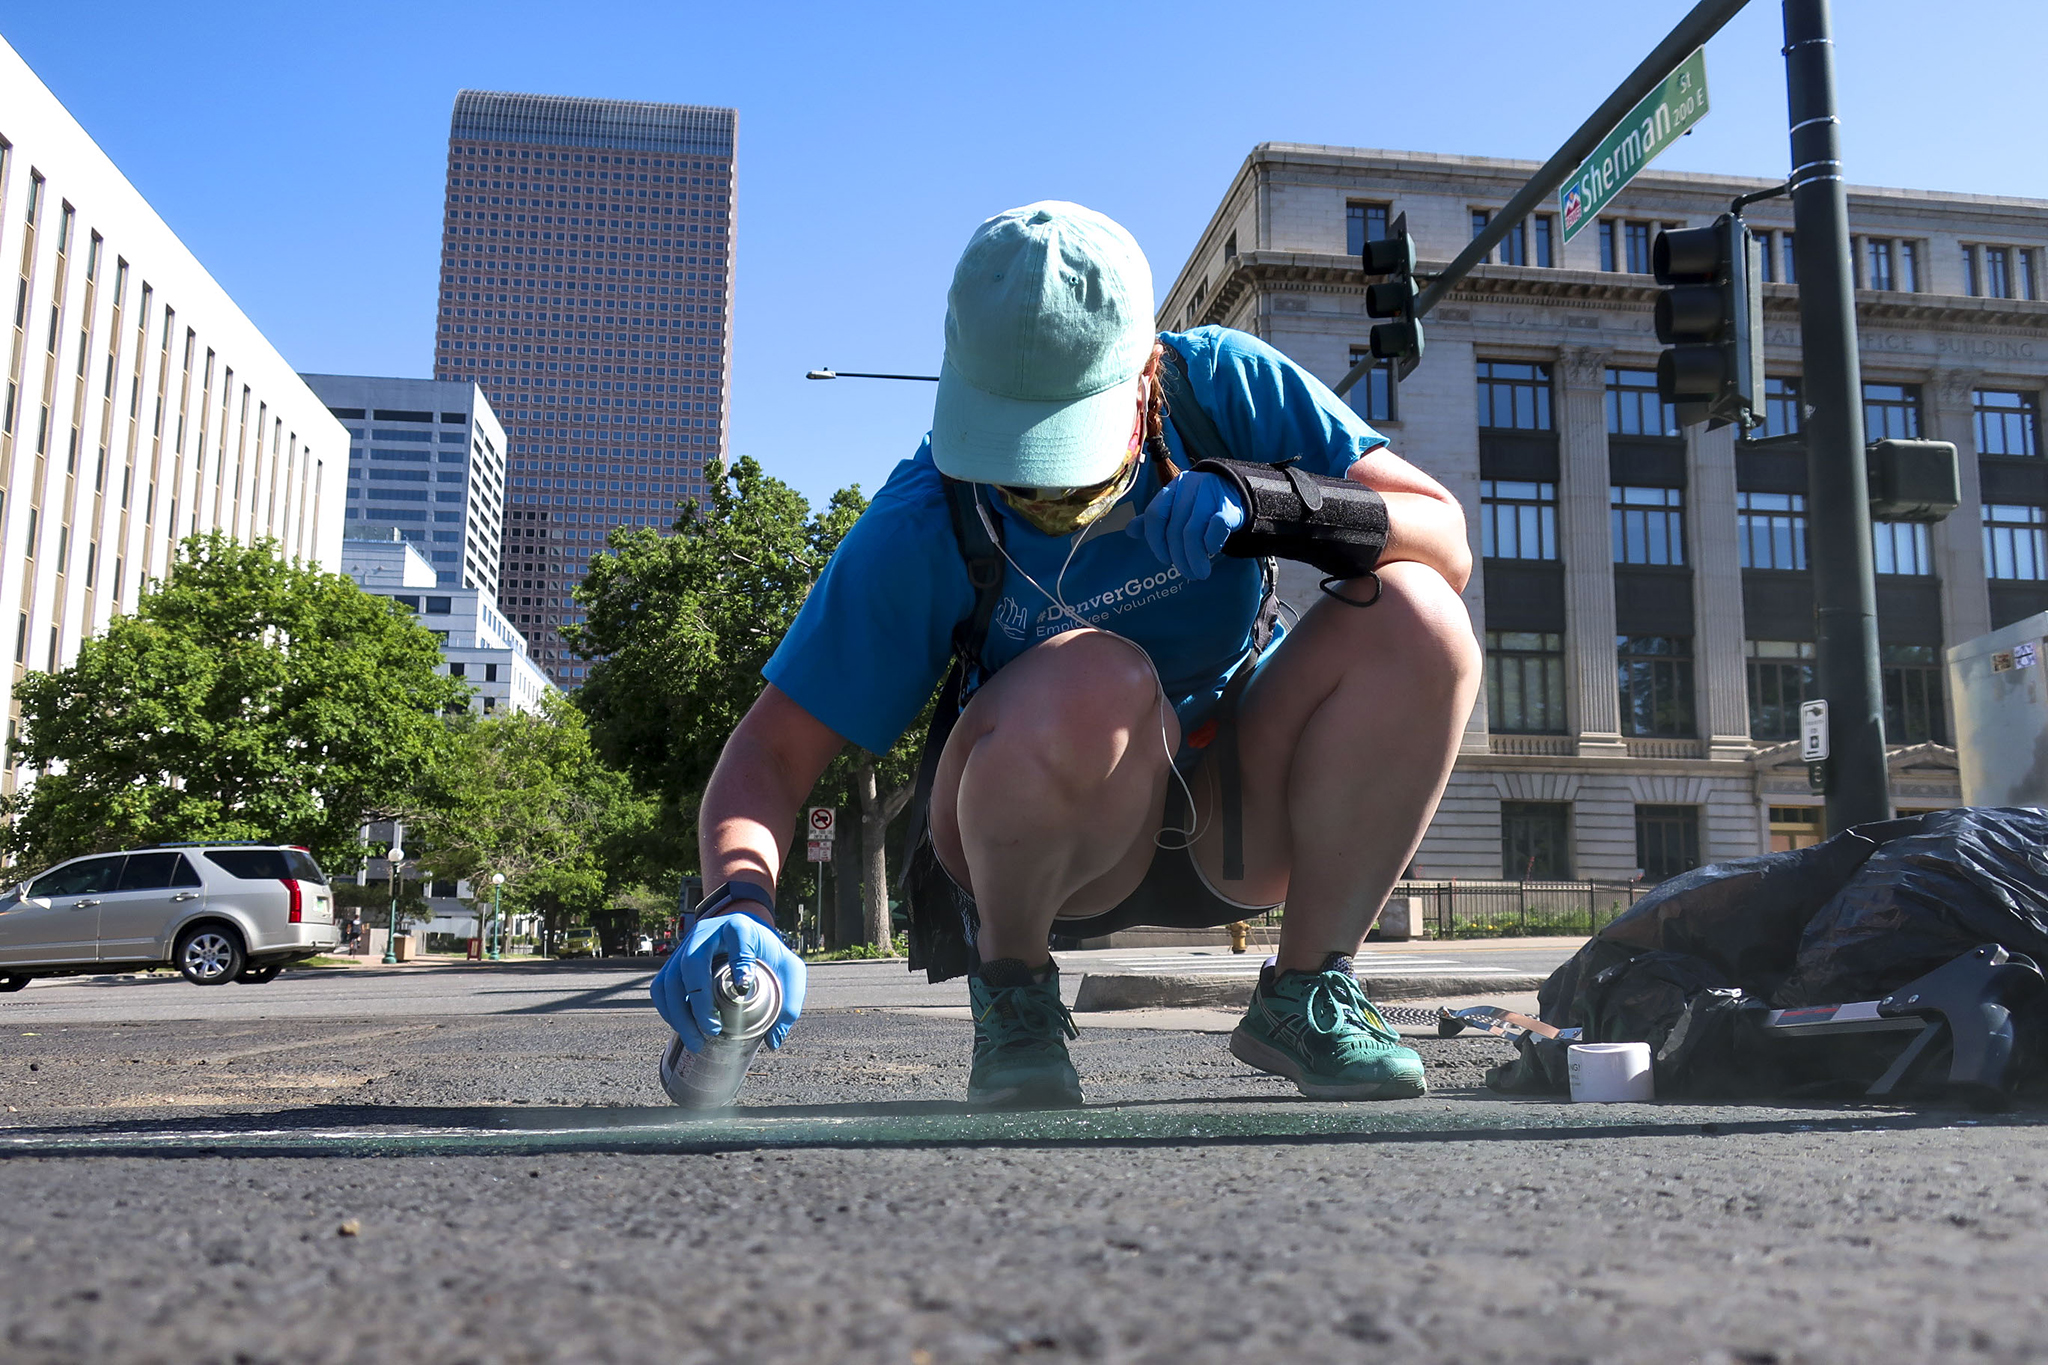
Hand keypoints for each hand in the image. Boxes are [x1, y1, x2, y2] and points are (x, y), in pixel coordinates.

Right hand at [650, 910, 806, 1052]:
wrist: (745, 935)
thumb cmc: (767, 954)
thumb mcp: (788, 969)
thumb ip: (789, 1001)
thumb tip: (773, 1041)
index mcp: (740, 928)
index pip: (739, 939)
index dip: (740, 961)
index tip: (744, 986)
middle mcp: (708, 933)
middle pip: (693, 963)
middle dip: (699, 1002)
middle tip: (713, 1030)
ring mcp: (687, 946)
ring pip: (672, 978)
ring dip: (679, 1013)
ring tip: (696, 1040)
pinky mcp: (674, 961)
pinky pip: (661, 986)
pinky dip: (667, 1009)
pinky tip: (681, 1028)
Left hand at [1128, 471, 1243, 580]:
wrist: (1235, 492)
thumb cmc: (1200, 505)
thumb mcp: (1176, 508)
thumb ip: (1155, 520)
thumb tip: (1130, 531)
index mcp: (1171, 489)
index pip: (1154, 515)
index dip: (1155, 541)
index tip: (1165, 560)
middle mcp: (1187, 489)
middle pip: (1175, 529)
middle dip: (1179, 558)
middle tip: (1186, 574)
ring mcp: (1208, 495)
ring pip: (1193, 532)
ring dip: (1194, 558)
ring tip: (1198, 573)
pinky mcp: (1228, 506)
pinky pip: (1216, 528)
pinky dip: (1211, 544)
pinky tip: (1212, 551)